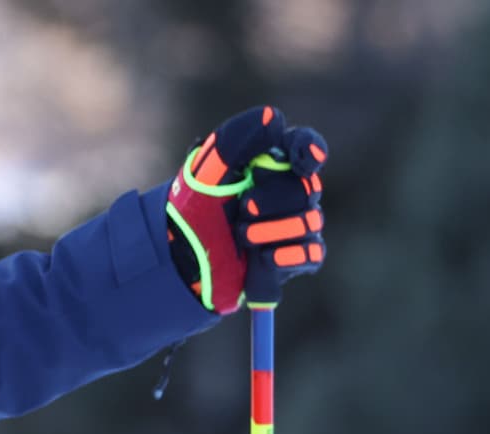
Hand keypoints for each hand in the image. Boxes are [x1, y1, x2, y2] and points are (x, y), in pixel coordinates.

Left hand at [166, 105, 327, 311]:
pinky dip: (286, 255)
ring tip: (240, 233)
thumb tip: (273, 118)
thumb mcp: (206, 170)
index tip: (304, 160)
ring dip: (270, 228)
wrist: (178, 257)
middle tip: (245, 206)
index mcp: (268, 162)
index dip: (310, 149)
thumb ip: (235, 139)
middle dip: (275, 198)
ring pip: (309, 221)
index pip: (303, 146)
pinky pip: (310, 253)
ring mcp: (292, 225)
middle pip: (307, 188)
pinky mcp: (291, 258)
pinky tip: (261, 256)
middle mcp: (286, 191)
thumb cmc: (193, 209)